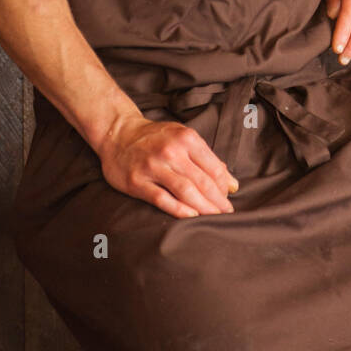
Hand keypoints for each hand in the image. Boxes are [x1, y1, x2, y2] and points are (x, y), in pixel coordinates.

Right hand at [98, 113, 238, 219]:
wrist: (118, 133)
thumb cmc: (156, 137)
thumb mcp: (183, 137)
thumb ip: (207, 158)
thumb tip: (232, 183)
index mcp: (186, 138)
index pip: (213, 167)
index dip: (224, 185)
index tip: (229, 197)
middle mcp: (171, 151)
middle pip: (202, 181)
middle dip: (217, 200)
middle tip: (227, 213)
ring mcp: (153, 166)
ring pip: (185, 191)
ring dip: (203, 207)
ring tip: (213, 217)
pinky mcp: (137, 181)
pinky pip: (162, 199)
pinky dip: (179, 209)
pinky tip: (191, 216)